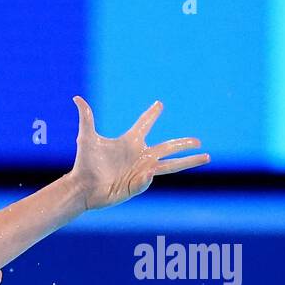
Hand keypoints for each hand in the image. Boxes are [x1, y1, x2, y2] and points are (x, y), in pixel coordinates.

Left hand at [68, 97, 209, 210]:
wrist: (81, 187)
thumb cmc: (84, 164)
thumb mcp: (86, 138)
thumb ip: (86, 118)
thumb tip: (77, 97)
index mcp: (129, 142)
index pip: (144, 125)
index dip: (151, 115)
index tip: (159, 104)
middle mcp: (139, 156)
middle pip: (167, 147)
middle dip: (184, 143)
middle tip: (199, 141)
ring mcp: (140, 171)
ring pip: (170, 165)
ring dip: (188, 161)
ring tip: (207, 157)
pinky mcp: (137, 185)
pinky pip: (147, 179)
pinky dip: (146, 176)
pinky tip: (144, 172)